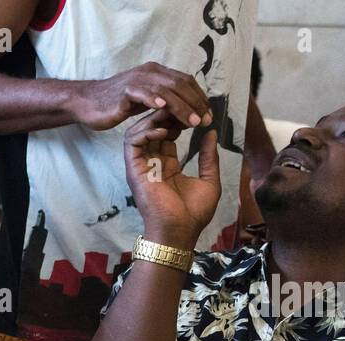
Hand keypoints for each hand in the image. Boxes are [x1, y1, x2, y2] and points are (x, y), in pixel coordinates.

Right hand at [78, 62, 211, 131]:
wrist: (88, 102)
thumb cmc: (115, 103)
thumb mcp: (144, 99)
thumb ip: (162, 100)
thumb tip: (183, 108)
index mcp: (157, 73)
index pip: (186, 82)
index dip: (200, 98)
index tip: (209, 115)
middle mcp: (150, 72)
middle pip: (181, 84)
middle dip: (196, 103)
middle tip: (207, 120)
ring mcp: (137, 81)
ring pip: (167, 90)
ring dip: (182, 106)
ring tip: (193, 122)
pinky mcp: (125, 92)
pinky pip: (143, 94)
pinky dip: (155, 99)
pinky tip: (164, 108)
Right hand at [124, 110, 221, 249]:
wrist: (179, 231)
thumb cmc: (193, 214)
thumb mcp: (209, 180)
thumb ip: (208, 157)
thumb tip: (212, 133)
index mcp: (167, 166)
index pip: (167, 134)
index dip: (178, 120)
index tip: (193, 113)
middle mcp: (152, 164)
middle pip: (153, 129)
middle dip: (166, 114)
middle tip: (182, 106)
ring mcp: (142, 166)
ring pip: (139, 131)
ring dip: (154, 119)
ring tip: (171, 114)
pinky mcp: (134, 170)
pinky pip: (132, 142)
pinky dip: (145, 130)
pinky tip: (163, 130)